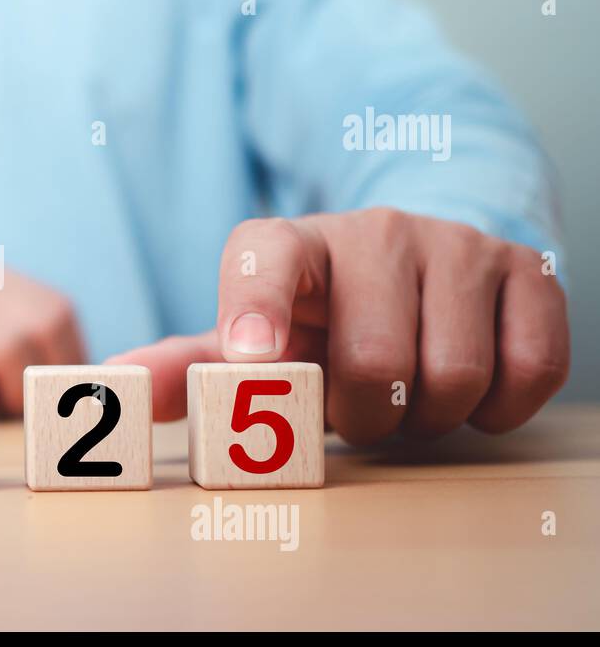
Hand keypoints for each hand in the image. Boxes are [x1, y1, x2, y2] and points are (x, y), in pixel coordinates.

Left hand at [108, 208, 568, 442]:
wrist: (415, 265)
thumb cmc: (317, 318)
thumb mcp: (249, 339)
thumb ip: (187, 367)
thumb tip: (119, 386)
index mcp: (289, 245)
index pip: (265, 260)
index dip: (257, 308)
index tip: (255, 358)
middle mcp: (374, 231)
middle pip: (372, 361)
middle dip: (363, 415)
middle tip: (358, 407)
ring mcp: (456, 244)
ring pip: (450, 375)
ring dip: (427, 415)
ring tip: (405, 392)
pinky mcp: (529, 270)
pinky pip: (527, 369)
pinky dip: (496, 405)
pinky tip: (467, 382)